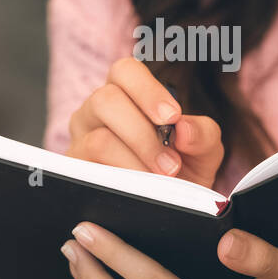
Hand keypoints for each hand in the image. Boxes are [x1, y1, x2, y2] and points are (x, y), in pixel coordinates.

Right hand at [65, 57, 223, 187]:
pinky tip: (139, 190)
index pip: (125, 71)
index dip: (147, 90)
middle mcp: (96, 112)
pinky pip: (90, 172)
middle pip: (106, 100)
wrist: (168, 208)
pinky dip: (121, 181)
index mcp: (125, 93)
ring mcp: (80, 141)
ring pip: (99, 140)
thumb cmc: (181, 170)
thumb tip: (184, 129)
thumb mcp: (203, 152)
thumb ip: (203, 134)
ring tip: (160, 180)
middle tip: (171, 163)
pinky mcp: (74, 173)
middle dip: (143, 134)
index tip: (172, 117)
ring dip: (135, 163)